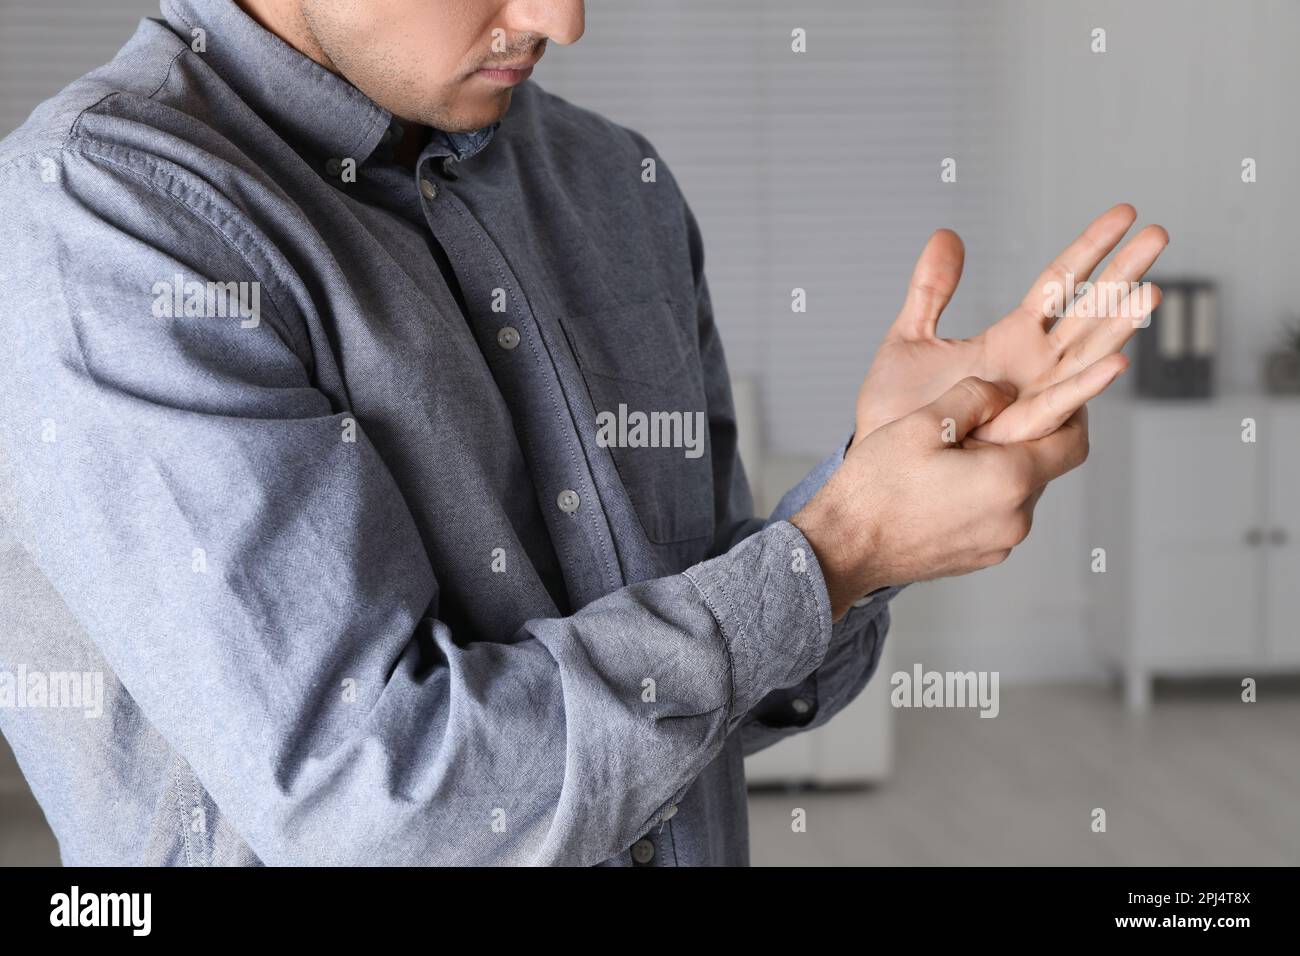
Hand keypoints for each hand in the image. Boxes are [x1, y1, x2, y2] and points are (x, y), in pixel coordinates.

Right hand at [793, 376, 1088, 619]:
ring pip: (1017, 492)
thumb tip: (1004, 393)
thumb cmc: (875, 487)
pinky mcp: (979, 558)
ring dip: (999, 470)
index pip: (1073, 443)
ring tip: (952, 457)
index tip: (1058, 397)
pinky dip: (982, 496)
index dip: (1075, 413)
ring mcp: (998, 544)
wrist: (842, 548)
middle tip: (982, 423)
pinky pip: (996, 517)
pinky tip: (940, 486)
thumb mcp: (923, 423)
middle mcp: (1014, 519)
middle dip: (1021, 441)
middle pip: (1043, 467)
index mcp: (1008, 480)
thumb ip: (975, 397)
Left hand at [853, 204, 1167, 446]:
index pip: (1060, 282)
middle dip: (1125, 274)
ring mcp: (1033, 398)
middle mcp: (1035, 366)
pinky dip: (1088, 385)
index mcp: (1012, 337)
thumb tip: (946, 235)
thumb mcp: (908, 338)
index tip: (1125, 213)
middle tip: (1160, 233)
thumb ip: (930, 289)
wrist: (880, 459)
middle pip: (1090, 311)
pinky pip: (1062, 407)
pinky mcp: (1022, 432)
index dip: (1091, 247)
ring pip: (1089, 355)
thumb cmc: (895, 412)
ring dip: (1122, 326)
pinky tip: (1117, 361)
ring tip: (1152, 292)